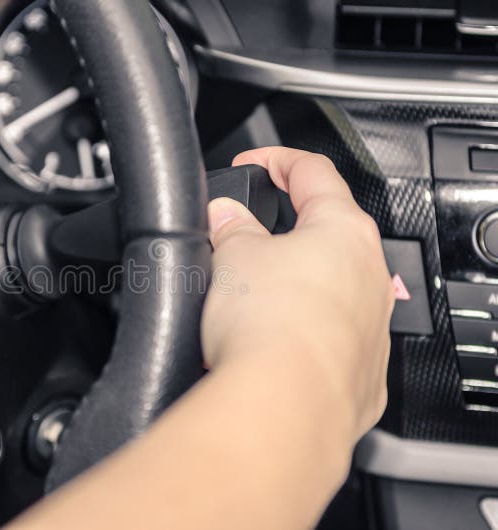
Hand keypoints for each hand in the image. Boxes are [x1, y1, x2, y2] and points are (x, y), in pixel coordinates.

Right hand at [201, 147, 393, 442]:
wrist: (283, 406)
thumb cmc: (270, 328)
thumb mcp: (233, 256)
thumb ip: (231, 226)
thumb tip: (225, 215)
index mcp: (343, 232)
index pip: (314, 172)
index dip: (276, 159)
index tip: (252, 164)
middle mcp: (369, 276)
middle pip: (325, 235)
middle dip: (280, 232)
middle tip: (239, 239)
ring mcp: (370, 327)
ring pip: (328, 291)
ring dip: (291, 287)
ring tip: (247, 301)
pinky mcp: (361, 372)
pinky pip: (329, 339)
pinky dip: (301, 334)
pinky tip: (269, 344)